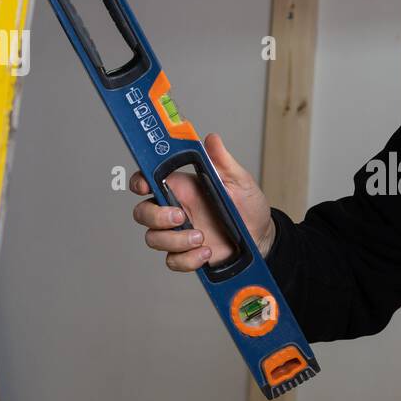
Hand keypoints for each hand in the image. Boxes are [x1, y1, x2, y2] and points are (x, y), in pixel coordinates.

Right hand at [131, 132, 275, 270]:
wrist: (261, 236)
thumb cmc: (248, 206)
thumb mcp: (239, 180)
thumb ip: (222, 161)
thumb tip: (211, 139)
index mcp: (183, 188)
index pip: (148, 181)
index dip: (139, 182)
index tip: (145, 186)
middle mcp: (176, 210)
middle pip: (142, 213)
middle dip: (155, 216)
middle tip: (180, 216)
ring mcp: (179, 234)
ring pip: (153, 238)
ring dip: (175, 240)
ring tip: (201, 237)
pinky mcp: (187, 254)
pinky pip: (173, 260)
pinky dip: (188, 259)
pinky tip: (206, 252)